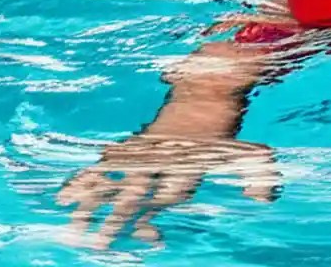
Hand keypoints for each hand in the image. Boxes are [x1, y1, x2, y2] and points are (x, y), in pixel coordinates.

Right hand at [57, 133, 278, 249]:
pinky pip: (108, 164)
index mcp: (192, 158)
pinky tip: (65, 196)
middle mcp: (166, 155)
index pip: (175, 187)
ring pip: (115, 178)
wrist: (209, 86)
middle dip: (119, 216)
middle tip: (101, 243)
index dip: (165, 205)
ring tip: (73, 228)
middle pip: (138, 188)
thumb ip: (260, 176)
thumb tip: (265, 200)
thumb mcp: (252, 150)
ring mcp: (148, 149)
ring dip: (92, 204)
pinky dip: (87, 178)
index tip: (153, 232)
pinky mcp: (137, 144)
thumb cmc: (229, 127)